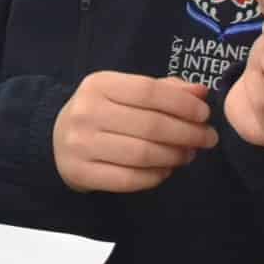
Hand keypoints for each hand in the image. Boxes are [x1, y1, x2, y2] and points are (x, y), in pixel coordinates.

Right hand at [52, 70, 217, 194]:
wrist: (55, 139)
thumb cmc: (100, 112)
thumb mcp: (124, 91)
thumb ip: (163, 90)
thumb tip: (201, 92)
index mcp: (98, 84)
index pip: (148, 91)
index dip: (182, 103)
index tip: (205, 114)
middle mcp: (87, 112)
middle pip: (150, 124)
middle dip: (187, 133)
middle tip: (207, 138)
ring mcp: (81, 144)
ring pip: (143, 154)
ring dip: (175, 155)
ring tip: (190, 154)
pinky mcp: (81, 173)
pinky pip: (130, 179)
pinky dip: (156, 176)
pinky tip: (167, 169)